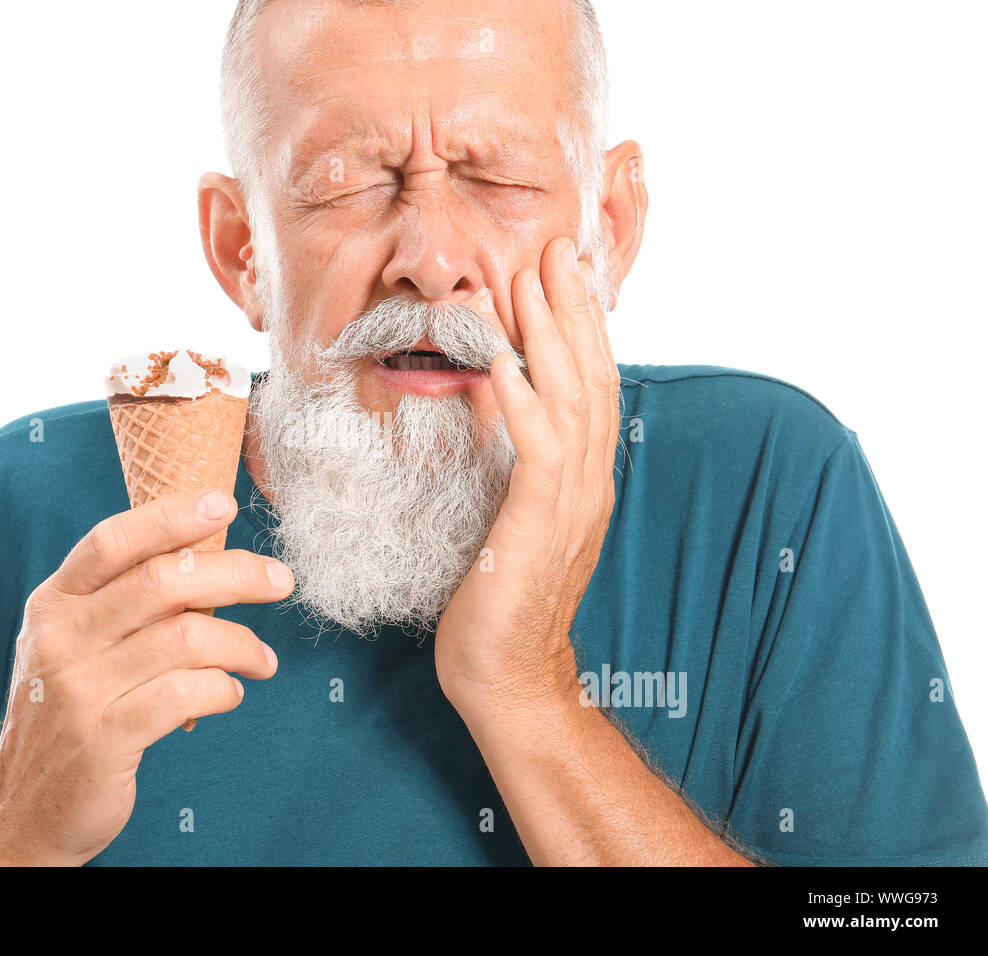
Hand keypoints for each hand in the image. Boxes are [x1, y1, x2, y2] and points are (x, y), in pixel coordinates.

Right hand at [0, 489, 292, 865]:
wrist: (24, 808)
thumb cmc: (67, 715)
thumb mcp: (72, 647)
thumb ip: (121, 604)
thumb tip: (207, 558)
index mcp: (53, 605)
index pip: (113, 541)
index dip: (171, 516)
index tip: (225, 504)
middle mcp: (60, 639)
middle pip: (163, 581)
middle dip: (236, 574)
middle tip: (279, 581)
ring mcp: (80, 689)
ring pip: (186, 637)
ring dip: (242, 643)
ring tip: (262, 659)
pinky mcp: (106, 738)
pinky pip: (187, 693)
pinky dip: (225, 687)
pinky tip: (232, 692)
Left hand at [435, 236, 618, 726]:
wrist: (504, 673)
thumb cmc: (496, 597)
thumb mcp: (509, 515)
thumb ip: (517, 465)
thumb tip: (495, 406)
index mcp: (582, 478)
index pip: (589, 387)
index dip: (580, 326)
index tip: (563, 273)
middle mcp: (588, 482)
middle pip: (590, 379)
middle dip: (574, 310)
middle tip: (557, 248)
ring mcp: (570, 504)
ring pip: (571, 401)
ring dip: (553, 336)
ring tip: (535, 278)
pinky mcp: (537, 526)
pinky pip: (537, 451)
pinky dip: (523, 401)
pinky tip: (504, 361)